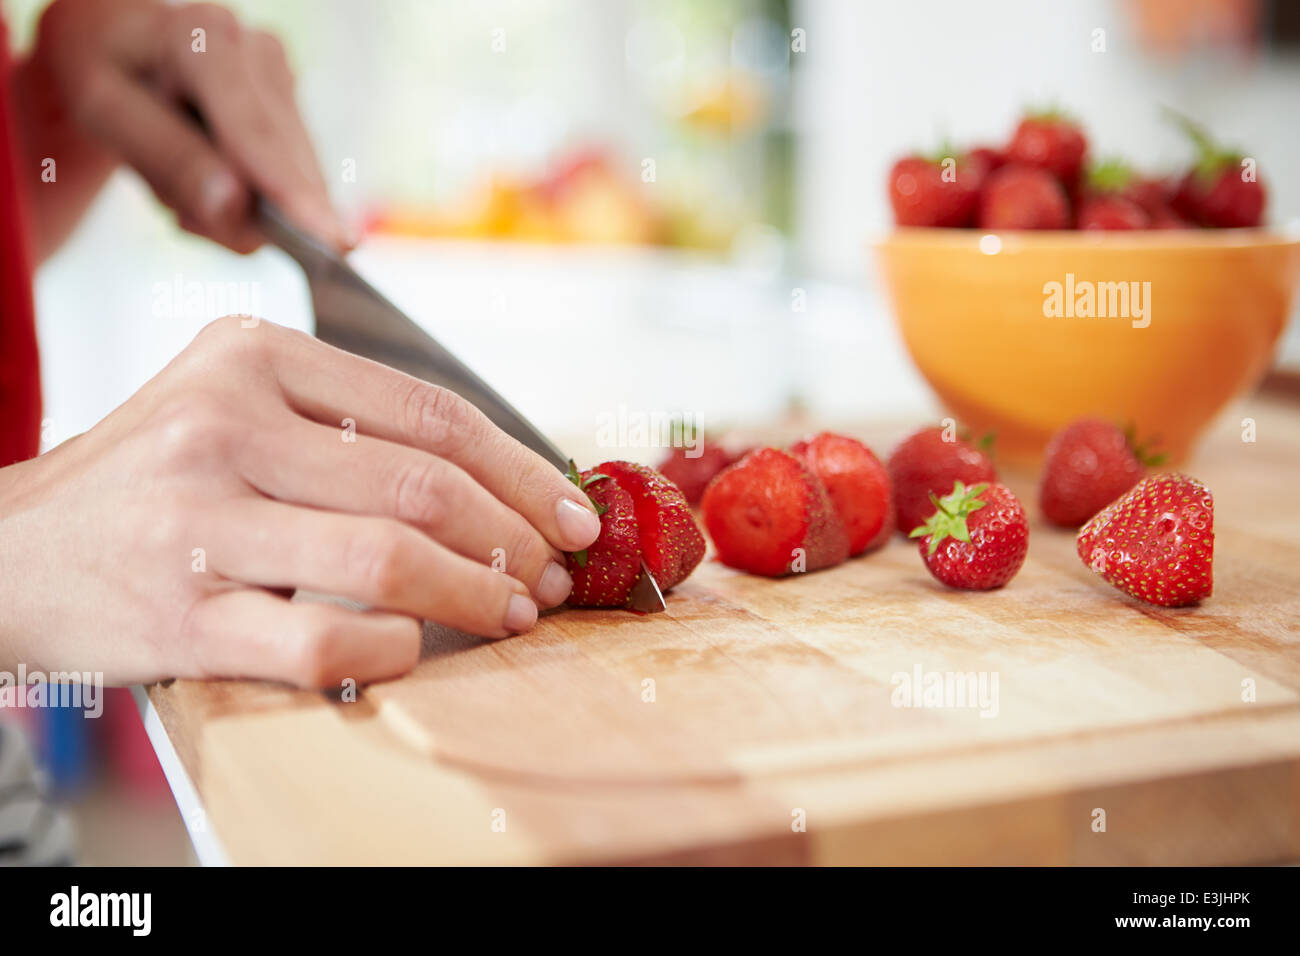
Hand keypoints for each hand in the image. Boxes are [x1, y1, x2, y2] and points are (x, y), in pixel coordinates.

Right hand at [0, 317, 601, 687]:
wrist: (10, 550)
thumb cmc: (156, 480)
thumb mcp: (233, 406)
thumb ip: (346, 421)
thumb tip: (501, 478)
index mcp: (253, 357)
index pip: (430, 414)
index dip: (522, 469)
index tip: (573, 512)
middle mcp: (223, 422)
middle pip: (423, 484)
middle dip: (513, 537)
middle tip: (551, 573)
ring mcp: (197, 518)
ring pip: (386, 557)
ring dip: (474, 594)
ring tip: (510, 612)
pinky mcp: (180, 612)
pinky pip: (323, 634)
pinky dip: (391, 646)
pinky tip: (412, 646)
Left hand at [18, 0, 346, 255]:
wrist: (122, 38)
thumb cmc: (106, 72)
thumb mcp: (105, 114)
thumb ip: (169, 161)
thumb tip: (236, 207)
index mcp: (204, 42)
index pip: (255, 136)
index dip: (292, 192)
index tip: (332, 242)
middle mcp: (258, 51)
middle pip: (281, 164)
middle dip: (246, 214)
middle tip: (182, 217)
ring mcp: (283, 75)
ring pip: (291, 176)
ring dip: (242, 204)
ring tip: (181, 180)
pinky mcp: (294, 99)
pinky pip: (289, 174)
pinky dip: (252, 193)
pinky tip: (212, 173)